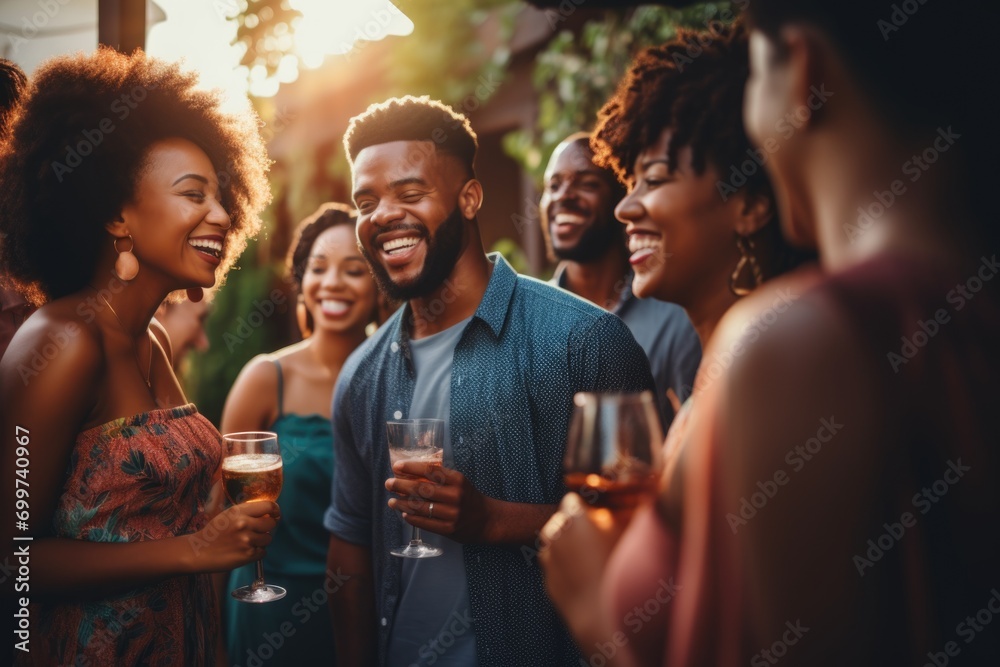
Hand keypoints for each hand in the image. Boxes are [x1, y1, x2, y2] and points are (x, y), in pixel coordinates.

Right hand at [186, 500, 279, 572]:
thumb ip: (246, 512)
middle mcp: (244, 524)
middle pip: (271, 523)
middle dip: (267, 527)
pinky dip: (256, 553)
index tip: (274, 514)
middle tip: (258, 531)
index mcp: (239, 511)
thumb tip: (268, 511)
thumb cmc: (213, 533)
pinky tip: (244, 551)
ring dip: (261, 541)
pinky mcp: (247, 555)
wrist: (198, 552)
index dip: (274, 510)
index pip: (268, 506)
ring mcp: (246, 540)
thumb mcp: (227, 515)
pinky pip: (263, 552)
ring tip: (247, 542)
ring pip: (268, 539)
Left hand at [385, 461, 490, 542]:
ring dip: (403, 503)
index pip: (431, 470)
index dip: (412, 467)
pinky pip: (425, 522)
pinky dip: (412, 517)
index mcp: (458, 480)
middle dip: (402, 485)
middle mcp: (455, 496)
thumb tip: (410, 473)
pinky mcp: (449, 529)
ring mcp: (452, 514)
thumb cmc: (468, 497)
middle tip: (388, 483)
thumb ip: (440, 478)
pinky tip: (404, 513)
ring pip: (421, 507)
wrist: (487, 520)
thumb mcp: (459, 482)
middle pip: (423, 489)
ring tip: (391, 500)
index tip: (396, 466)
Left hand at [539, 494, 622, 639]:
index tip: (598, 519)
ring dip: (567, 546)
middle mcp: (555, 535)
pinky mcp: (547, 581)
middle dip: (574, 526)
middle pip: (560, 521)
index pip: (571, 500)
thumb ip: (617, 514)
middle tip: (597, 540)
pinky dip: (565, 568)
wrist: (604, 616)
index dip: (585, 508)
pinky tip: (586, 578)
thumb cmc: (621, 570)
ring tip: (592, 560)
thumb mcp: (628, 532)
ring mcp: (549, 559)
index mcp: (573, 518)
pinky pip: (555, 567)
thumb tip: (618, 505)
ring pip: (555, 544)